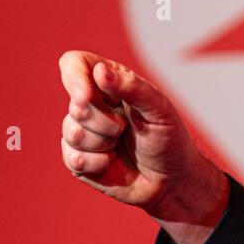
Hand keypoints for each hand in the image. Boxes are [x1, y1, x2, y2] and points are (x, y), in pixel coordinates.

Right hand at [58, 50, 227, 230]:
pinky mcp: (78, 159)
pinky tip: (112, 162)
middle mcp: (91, 104)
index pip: (75, 64)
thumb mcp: (159, 109)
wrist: (172, 179)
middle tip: (126, 129)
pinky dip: (98, 163)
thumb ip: (132, 88)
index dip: (74, 77)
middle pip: (76, 105)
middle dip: (105, 121)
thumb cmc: (169, 138)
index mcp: (109, 83)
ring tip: (121, 145)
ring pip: (72, 132)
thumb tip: (99, 71)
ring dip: (104, 143)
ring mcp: (82, 131)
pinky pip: (72, 158)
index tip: (87, 96)